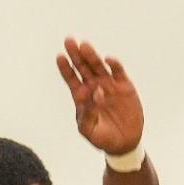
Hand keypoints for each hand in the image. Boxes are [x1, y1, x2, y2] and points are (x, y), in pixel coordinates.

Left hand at [57, 38, 143, 155]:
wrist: (123, 143)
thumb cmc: (102, 137)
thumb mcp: (88, 130)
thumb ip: (85, 114)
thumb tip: (93, 93)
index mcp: (82, 97)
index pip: (71, 79)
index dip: (65, 68)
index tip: (59, 56)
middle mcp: (94, 87)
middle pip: (83, 67)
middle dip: (76, 55)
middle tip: (69, 41)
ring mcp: (109, 85)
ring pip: (98, 66)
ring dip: (91, 56)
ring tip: (84, 46)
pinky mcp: (124, 86)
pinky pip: (117, 72)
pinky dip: (113, 64)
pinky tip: (107, 59)